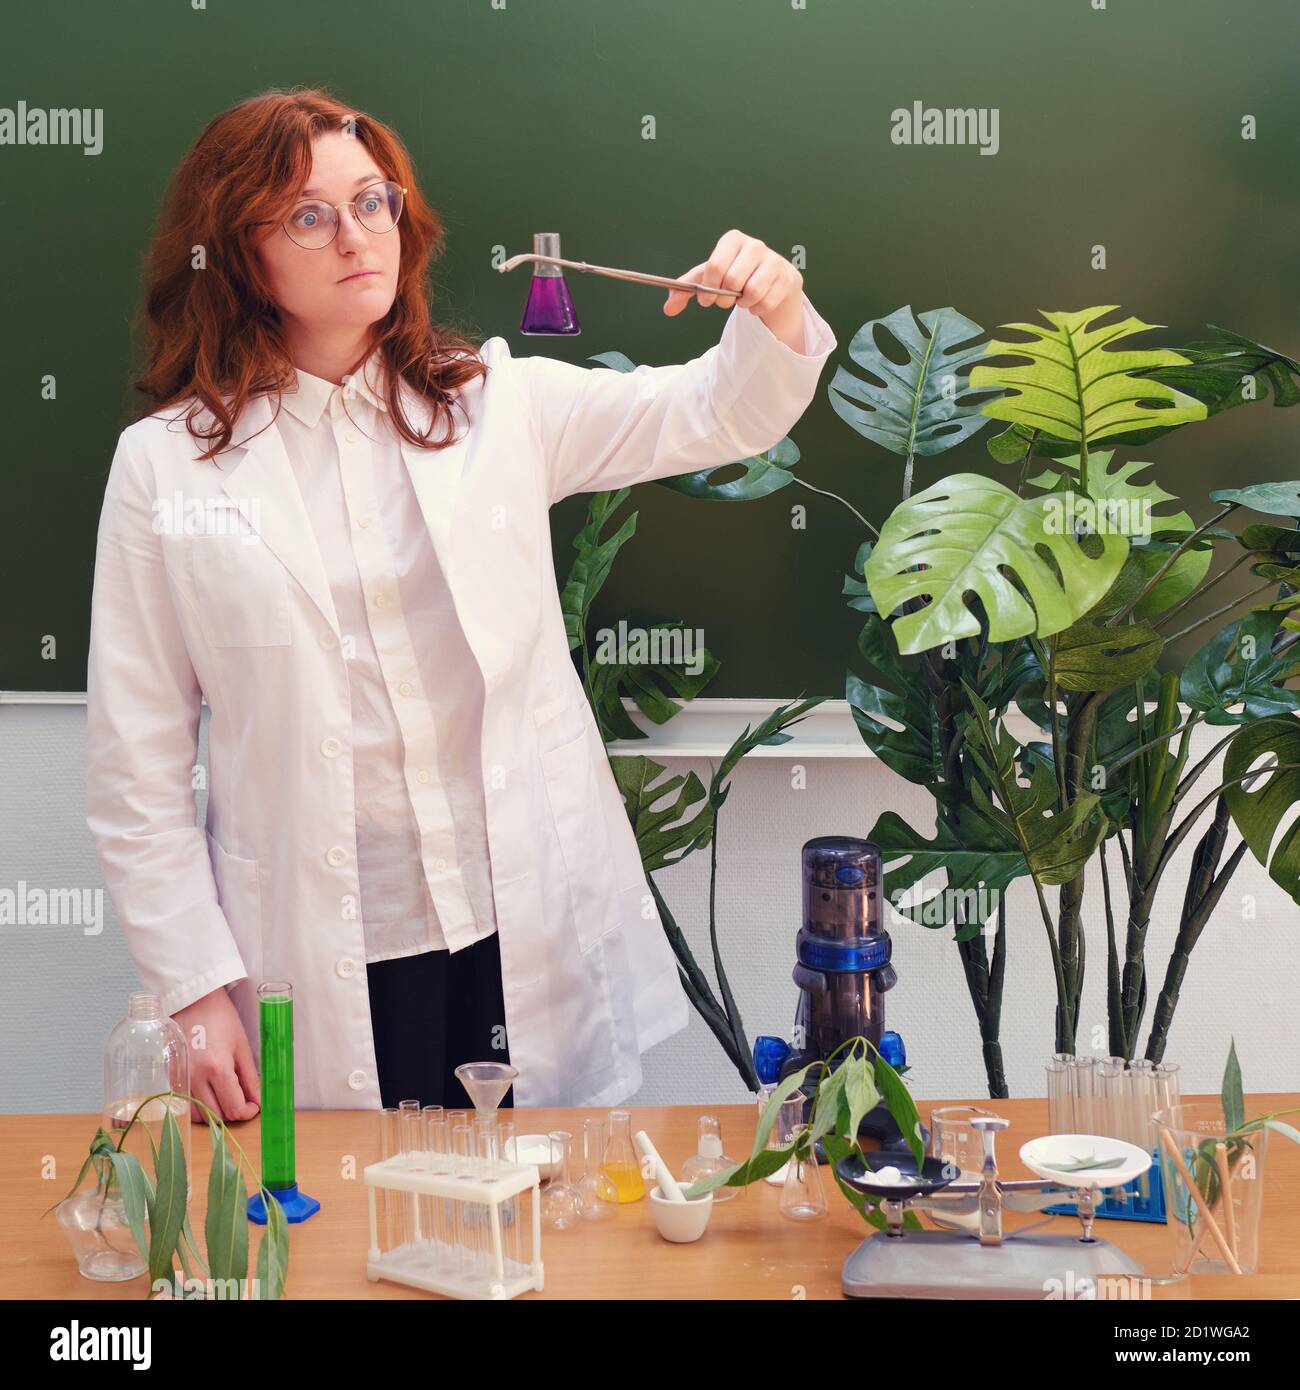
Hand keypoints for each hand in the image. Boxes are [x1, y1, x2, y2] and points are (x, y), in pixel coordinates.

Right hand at [172, 987, 260, 1125]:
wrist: (194, 1001)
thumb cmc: (221, 1019)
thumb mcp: (242, 1047)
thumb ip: (250, 1078)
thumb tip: (258, 1101)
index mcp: (217, 1068)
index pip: (233, 1109)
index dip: (248, 1112)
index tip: (254, 1105)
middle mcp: (195, 1078)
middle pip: (216, 1116)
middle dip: (233, 1112)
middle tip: (242, 1098)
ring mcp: (179, 1079)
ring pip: (198, 1115)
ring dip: (215, 1112)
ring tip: (225, 1095)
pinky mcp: (171, 1077)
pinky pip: (185, 1104)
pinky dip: (198, 1106)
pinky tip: (209, 1092)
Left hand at [663, 228, 803, 329]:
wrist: (770, 281)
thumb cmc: (736, 275)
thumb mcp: (710, 279)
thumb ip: (687, 290)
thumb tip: (668, 308)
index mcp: (733, 240)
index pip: (715, 266)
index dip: (708, 288)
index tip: (705, 299)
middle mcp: (755, 245)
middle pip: (733, 280)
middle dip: (724, 298)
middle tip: (725, 301)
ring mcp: (774, 260)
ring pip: (752, 292)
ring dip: (743, 304)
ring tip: (742, 299)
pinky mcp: (787, 277)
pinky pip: (766, 302)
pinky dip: (757, 309)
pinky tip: (757, 303)